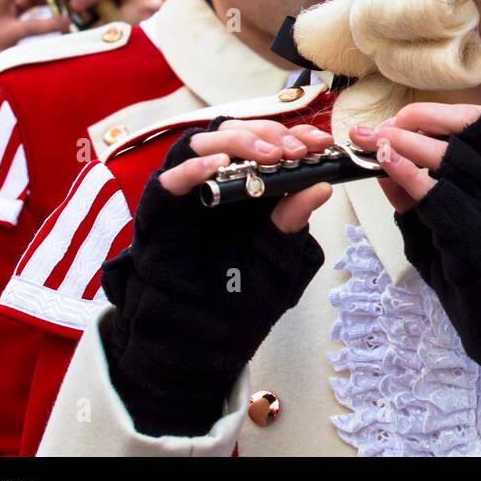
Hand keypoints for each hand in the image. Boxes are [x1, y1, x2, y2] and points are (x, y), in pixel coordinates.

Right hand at [102, 118, 330, 435]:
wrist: (203, 345)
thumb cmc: (239, 302)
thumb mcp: (276, 262)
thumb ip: (291, 223)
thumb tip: (321, 187)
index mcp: (249, 193)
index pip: (268, 147)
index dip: (293, 137)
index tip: (319, 143)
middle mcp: (217, 187)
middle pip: (235, 135)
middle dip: (268, 134)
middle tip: (293, 148)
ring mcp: (187, 197)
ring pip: (200, 144)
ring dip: (235, 141)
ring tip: (267, 155)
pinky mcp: (158, 216)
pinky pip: (166, 182)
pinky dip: (190, 168)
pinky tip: (216, 166)